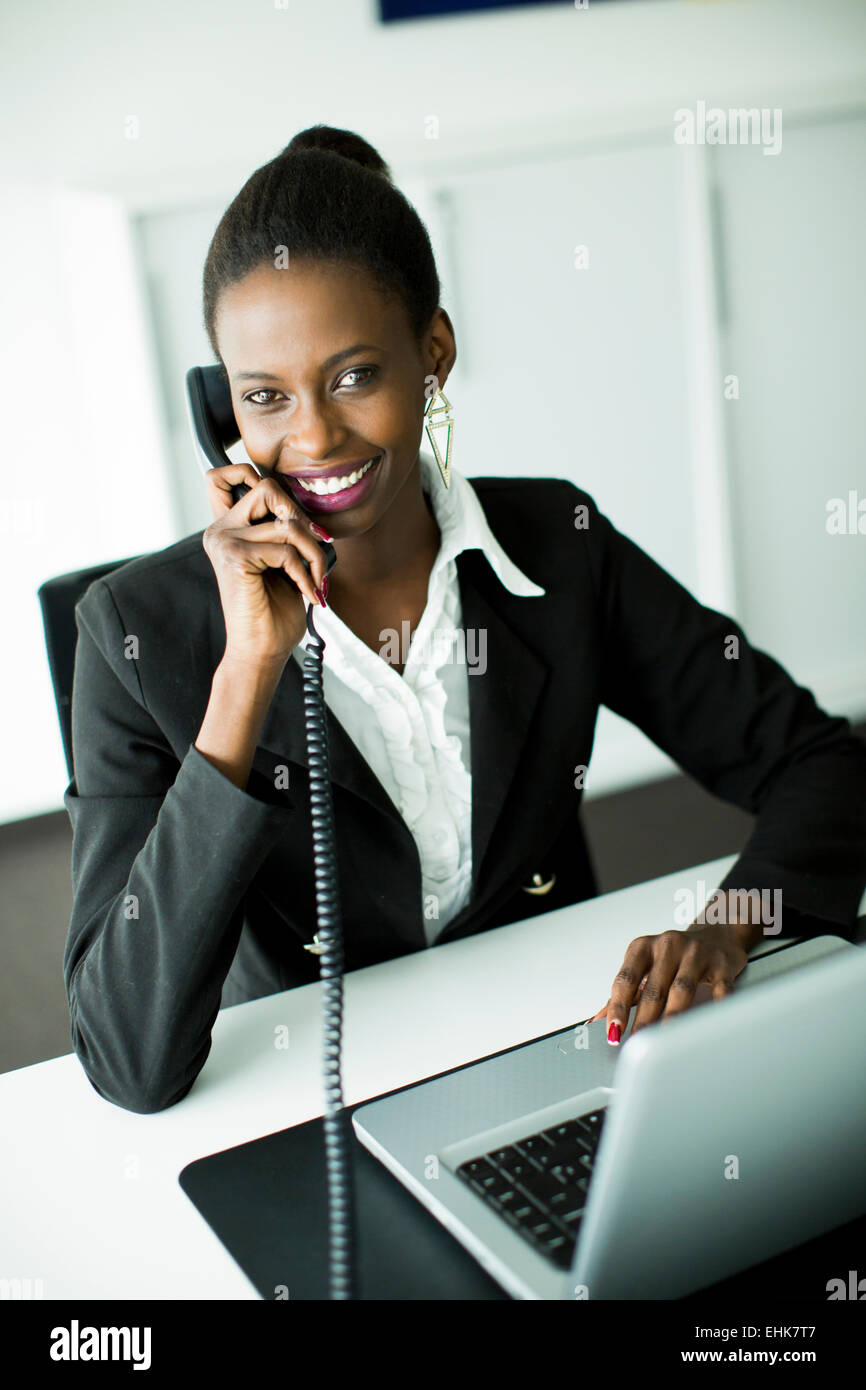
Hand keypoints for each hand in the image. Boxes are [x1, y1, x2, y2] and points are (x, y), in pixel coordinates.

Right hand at [203, 463, 329, 664]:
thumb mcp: (284, 561)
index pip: (225, 475)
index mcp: (228, 528)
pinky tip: (308, 593)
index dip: (253, 474)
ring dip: (312, 553)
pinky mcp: (234, 557)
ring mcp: (224, 541)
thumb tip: (308, 511)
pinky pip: (285, 550)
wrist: (262, 651)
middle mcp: (220, 530)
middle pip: (267, 487)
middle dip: (301, 516)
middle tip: (316, 546)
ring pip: (286, 523)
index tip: (289, 514)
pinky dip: (304, 572)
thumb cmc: (275, 611)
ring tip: (317, 579)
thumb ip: (284, 530)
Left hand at [584, 920, 749, 1043]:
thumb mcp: (644, 966)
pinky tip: (708, 1025)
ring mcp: (696, 953)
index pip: (626, 979)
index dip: (618, 1007)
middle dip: (643, 1019)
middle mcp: (667, 946)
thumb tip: (596, 1021)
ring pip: (682, 989)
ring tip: (665, 1041)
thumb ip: (623, 993)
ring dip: (672, 1017)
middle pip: (653, 988)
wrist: (716, 934)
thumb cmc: (674, 956)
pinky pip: (719, 987)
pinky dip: (715, 1005)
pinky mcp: (721, 964)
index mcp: (642, 948)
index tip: (613, 1031)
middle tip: (637, 1044)